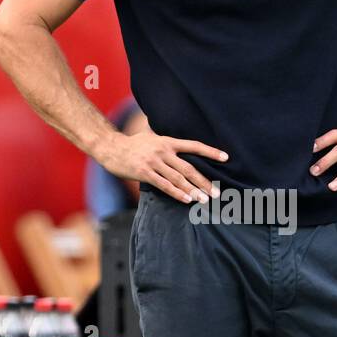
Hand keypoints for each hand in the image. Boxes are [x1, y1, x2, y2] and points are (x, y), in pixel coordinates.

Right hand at [100, 128, 226, 202]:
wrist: (110, 148)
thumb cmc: (132, 144)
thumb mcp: (151, 136)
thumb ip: (165, 141)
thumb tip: (178, 143)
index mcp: (167, 141)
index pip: (194, 146)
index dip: (210, 151)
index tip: (226, 158)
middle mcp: (163, 151)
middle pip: (189, 168)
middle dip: (204, 181)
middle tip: (216, 192)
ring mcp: (154, 162)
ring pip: (178, 179)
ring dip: (193, 190)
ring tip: (205, 200)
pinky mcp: (144, 173)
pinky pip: (164, 185)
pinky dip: (177, 193)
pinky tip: (187, 200)